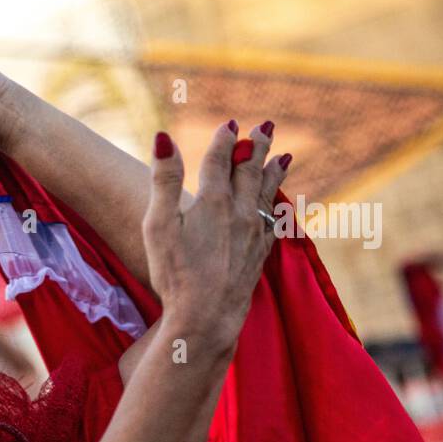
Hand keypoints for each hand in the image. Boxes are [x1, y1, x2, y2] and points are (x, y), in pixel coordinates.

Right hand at [142, 122, 287, 350]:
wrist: (207, 316)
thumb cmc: (175, 273)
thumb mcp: (158, 224)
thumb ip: (163, 179)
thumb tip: (163, 137)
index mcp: (213, 200)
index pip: (220, 160)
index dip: (224, 140)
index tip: (229, 125)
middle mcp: (239, 212)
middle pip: (250, 171)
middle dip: (255, 148)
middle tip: (264, 128)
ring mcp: (253, 234)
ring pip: (267, 194)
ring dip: (273, 172)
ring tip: (284, 157)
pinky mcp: (259, 255)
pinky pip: (274, 222)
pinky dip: (279, 206)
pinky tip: (282, 206)